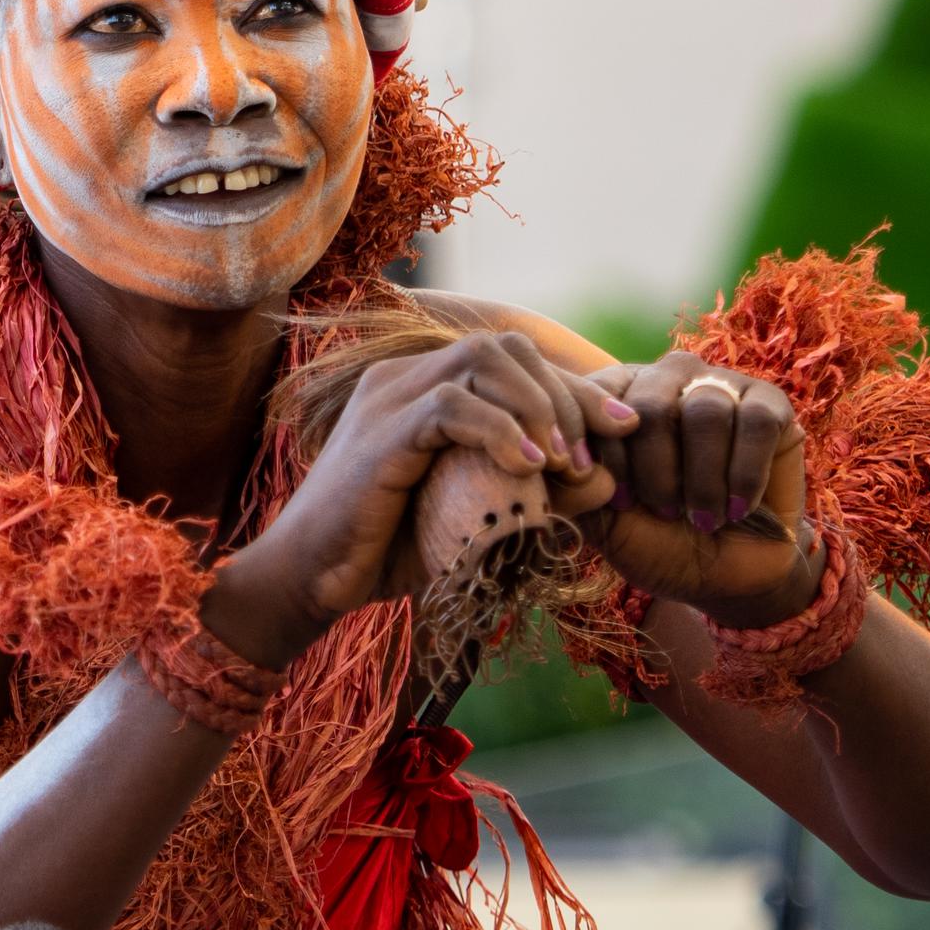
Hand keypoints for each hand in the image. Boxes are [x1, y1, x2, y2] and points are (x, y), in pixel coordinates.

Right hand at [206, 330, 625, 666]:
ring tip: (563, 462)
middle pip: (504, 347)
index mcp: (421, 388)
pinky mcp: (378, 435)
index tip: (620, 429)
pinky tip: (530, 466)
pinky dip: (499, 430)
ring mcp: (386, 401)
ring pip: (480, 360)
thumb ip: (538, 494)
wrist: (309, 582)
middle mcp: (401, 380)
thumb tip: (606, 482)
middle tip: (592, 453)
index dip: (573, 387)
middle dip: (562, 393)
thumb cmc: (388, 553)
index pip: (511, 360)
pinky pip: (448, 405)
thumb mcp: (479, 517)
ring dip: (536, 407)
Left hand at [577, 353, 812, 620]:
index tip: (620, 503)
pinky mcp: (770, 405)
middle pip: (650, 402)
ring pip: (705, 410)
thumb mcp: (601, 520)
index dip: (605, 455)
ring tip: (701, 518)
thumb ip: (569, 485)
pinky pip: (756, 422)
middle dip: (654, 469)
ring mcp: (719, 386)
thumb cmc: (656, 542)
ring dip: (701, 478)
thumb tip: (552, 458)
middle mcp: (665, 380)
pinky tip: (736, 508)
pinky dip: (743, 475)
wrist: (726, 576)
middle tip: (664, 512)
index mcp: (614, 397)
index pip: (594, 398)